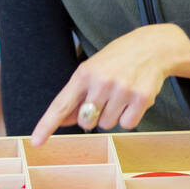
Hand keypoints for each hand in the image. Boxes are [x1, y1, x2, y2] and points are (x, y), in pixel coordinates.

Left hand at [31, 24, 189, 144]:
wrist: (153, 47)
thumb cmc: (118, 59)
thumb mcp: (92, 70)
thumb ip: (77, 96)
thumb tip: (63, 120)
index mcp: (84, 73)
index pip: (62, 104)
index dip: (47, 125)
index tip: (36, 142)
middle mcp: (102, 82)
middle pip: (86, 122)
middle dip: (93, 116)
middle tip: (105, 96)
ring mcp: (123, 90)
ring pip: (107, 125)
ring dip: (113, 115)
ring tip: (121, 94)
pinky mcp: (142, 99)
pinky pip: (127, 124)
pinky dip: (129, 116)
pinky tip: (133, 98)